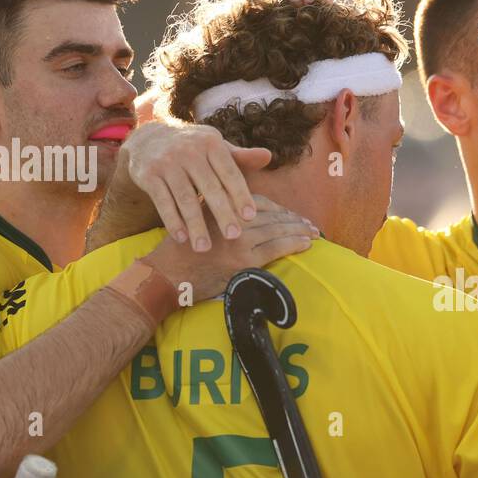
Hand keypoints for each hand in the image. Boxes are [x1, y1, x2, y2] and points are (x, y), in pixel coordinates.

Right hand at [122, 121, 272, 250]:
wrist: (148, 138)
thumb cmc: (194, 149)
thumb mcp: (215, 148)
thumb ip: (240, 157)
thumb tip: (267, 156)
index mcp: (211, 143)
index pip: (230, 172)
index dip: (240, 195)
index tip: (250, 217)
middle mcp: (189, 150)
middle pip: (209, 188)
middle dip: (222, 214)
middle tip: (234, 237)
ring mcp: (167, 162)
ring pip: (185, 199)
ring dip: (196, 225)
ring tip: (204, 248)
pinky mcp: (147, 174)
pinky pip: (162, 202)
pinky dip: (172, 221)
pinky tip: (182, 238)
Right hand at [144, 194, 317, 299]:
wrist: (164, 275)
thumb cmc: (179, 251)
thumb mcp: (195, 220)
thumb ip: (218, 211)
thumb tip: (243, 212)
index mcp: (218, 205)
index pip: (257, 202)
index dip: (278, 208)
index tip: (290, 214)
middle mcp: (229, 218)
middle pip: (271, 215)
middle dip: (293, 220)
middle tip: (310, 224)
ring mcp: (237, 240)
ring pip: (276, 230)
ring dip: (298, 230)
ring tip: (313, 233)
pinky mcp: (242, 261)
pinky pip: (276, 248)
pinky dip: (294, 245)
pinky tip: (306, 244)